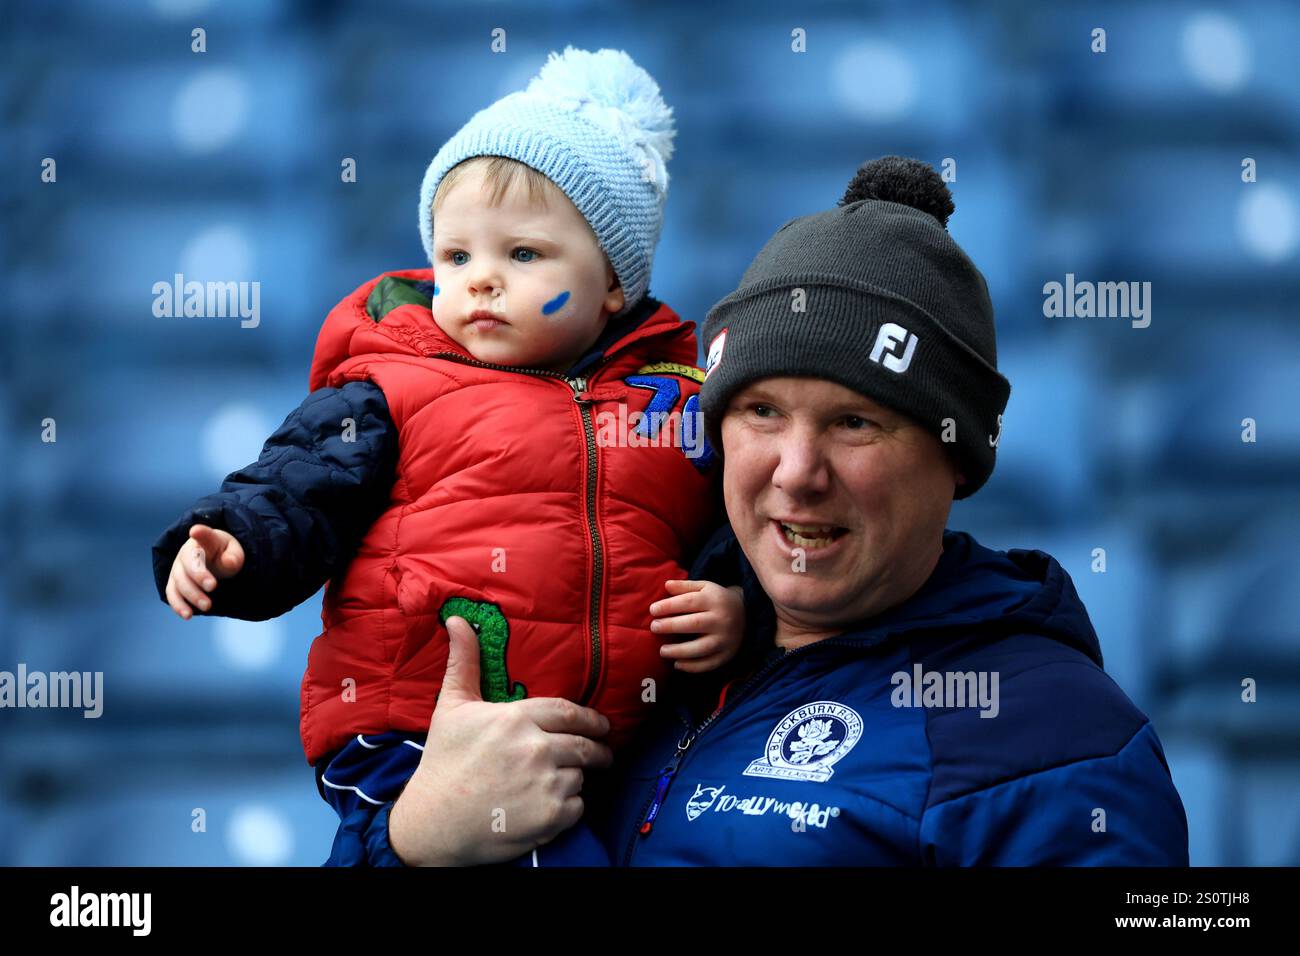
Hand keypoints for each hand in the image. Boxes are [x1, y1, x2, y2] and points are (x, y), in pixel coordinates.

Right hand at [164, 523, 245, 619]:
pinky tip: (188, 615)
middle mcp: (185, 554)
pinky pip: (172, 595)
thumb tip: (227, 562)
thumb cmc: (225, 554)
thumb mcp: (235, 553)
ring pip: (179, 582)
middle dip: (199, 577)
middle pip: (187, 565)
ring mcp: (177, 570)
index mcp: (203, 541)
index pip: (202, 537)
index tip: (195, 531)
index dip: (200, 534)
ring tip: (207, 606)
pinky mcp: (174, 584)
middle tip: (214, 587)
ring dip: (191, 595)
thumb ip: (233, 557)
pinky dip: (178, 605)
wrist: (214, 562)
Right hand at [387, 616, 614, 866]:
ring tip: (557, 783)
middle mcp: (536, 749)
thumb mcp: (451, 707)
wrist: (431, 824)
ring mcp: (545, 784)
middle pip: (584, 745)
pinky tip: (547, 806)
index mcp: (517, 719)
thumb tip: (457, 619)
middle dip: (598, 750)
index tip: (601, 726)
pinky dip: (569, 808)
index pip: (570, 713)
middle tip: (602, 755)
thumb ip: (463, 662)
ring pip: (580, 776)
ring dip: (575, 779)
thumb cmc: (442, 763)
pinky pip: (577, 807)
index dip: (591, 719)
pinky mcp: (549, 818)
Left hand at [649, 580, 745, 672]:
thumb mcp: (704, 587)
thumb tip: (666, 585)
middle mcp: (722, 620)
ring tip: (662, 651)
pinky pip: (709, 664)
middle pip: (695, 624)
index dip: (669, 606)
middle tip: (654, 627)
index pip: (690, 602)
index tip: (652, 610)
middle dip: (671, 626)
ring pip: (702, 648)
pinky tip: (677, 664)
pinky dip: (692, 667)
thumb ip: (685, 586)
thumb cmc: (717, 599)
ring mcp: (726, 639)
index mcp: (714, 600)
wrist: (746, 614)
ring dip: (680, 651)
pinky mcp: (727, 655)